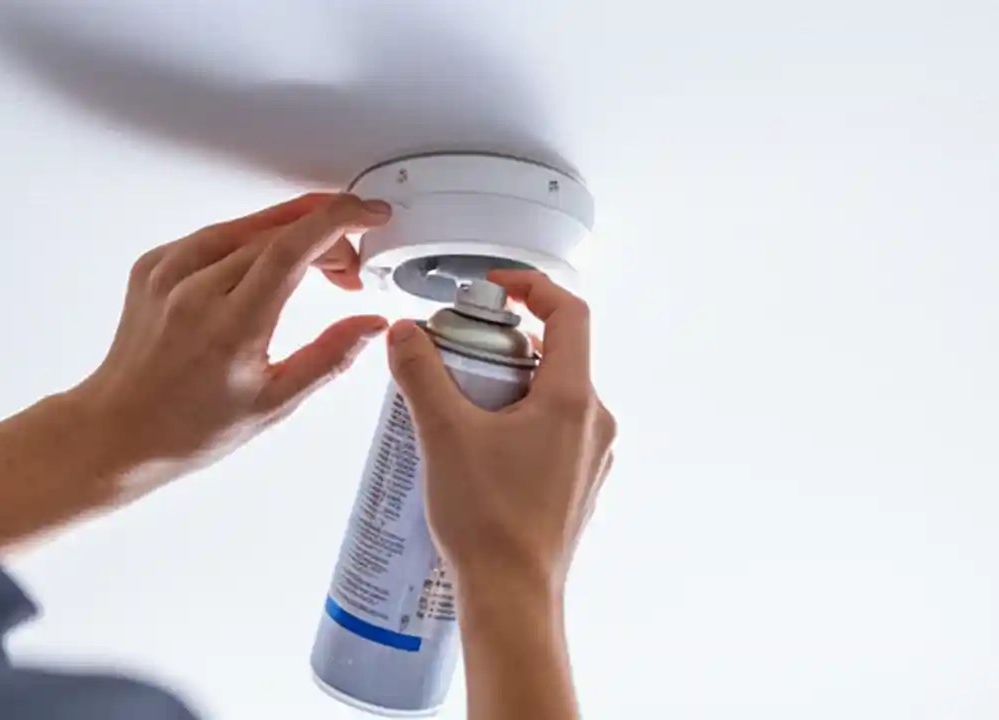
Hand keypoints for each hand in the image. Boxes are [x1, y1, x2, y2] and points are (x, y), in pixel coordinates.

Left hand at [73, 193, 391, 493]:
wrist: (120, 431)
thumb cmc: (190, 426)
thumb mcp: (275, 403)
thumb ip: (329, 357)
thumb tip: (370, 324)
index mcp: (230, 326)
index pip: (291, 249)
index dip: (338, 221)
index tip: (368, 213)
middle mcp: (194, 291)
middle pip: (276, 233)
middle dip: (326, 236)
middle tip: (348, 266)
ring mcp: (167, 272)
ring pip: (245, 226)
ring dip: (291, 231)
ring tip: (316, 260)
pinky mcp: (152, 265)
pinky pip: (212, 234)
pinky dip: (249, 238)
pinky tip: (266, 259)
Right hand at [386, 270, 615, 596]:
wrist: (512, 598)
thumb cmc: (489, 523)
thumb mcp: (442, 433)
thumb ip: (420, 373)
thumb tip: (404, 334)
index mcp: (573, 399)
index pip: (569, 313)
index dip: (533, 287)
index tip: (496, 288)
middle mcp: (594, 424)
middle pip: (556, 355)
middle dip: (502, 346)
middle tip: (457, 356)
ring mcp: (589, 458)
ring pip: (552, 397)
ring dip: (507, 387)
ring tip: (457, 407)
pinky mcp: (576, 485)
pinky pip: (550, 434)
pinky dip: (515, 423)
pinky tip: (474, 450)